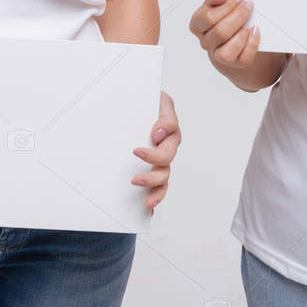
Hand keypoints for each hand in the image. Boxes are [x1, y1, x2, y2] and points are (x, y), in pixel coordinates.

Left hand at [131, 90, 180, 212]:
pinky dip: (155, 198)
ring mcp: (161, 159)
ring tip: (146, 199)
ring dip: (155, 188)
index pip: (170, 127)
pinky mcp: (153, 169)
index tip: (152, 135)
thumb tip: (157, 132)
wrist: (136, 107)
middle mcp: (167, 144)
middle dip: (153, 167)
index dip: (164, 130)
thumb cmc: (144, 103)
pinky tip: (148, 208)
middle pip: (166, 158)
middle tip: (137, 177)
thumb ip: (159, 110)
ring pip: (164, 176)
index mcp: (167, 125)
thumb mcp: (152, 98)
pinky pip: (158, 186)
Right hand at [189, 0, 260, 68]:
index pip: (206, 17)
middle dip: (237, 16)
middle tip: (248, 4)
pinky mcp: (235, 62)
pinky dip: (251, 44)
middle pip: (218, 32)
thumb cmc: (226, 14)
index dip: (225, 6)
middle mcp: (206, 41)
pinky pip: (243, 58)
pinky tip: (255, 31)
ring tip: (251, 20)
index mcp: (198, 24)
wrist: (236, 34)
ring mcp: (219, 54)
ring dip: (241, 33)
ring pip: (226, 51)